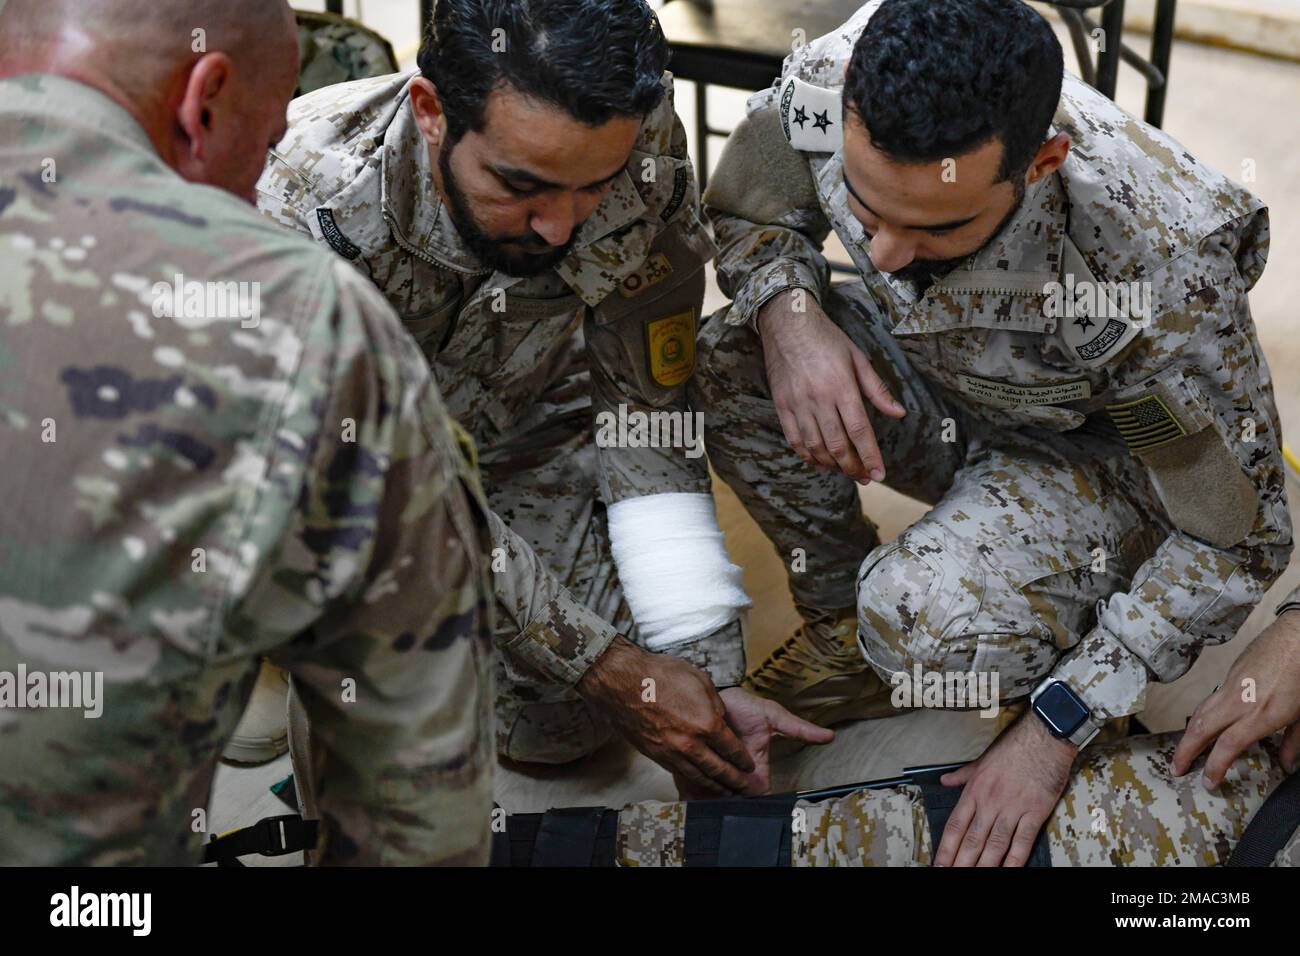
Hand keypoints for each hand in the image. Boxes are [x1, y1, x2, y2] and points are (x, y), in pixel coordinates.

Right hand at [577, 637, 755, 795]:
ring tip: (726, 790)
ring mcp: (672, 752)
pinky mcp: (656, 755)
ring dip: (715, 786)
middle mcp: (691, 743)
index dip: (742, 759)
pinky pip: (680, 771)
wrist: (623, 682)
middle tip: (745, 787)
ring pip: (699, 776)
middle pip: (718, 769)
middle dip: (734, 779)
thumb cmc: (661, 675)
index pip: (731, 749)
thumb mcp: (700, 680)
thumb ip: (715, 704)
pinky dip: (694, 779)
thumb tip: (721, 718)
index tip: (749, 764)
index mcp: (706, 723)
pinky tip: (699, 780)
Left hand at [673, 687, 833, 798]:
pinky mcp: (694, 774)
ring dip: (714, 806)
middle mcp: (736, 778)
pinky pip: (693, 796)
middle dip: (735, 808)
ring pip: (716, 804)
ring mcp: (715, 777)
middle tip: (729, 803)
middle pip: (737, 804)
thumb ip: (799, 729)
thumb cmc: (745, 707)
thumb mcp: (774, 716)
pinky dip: (693, 800)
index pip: (761, 796)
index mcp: (756, 770)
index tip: (755, 803)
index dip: (760, 804)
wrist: (713, 696)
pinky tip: (692, 798)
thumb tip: (830, 736)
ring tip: (709, 801)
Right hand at [757, 290, 904, 482]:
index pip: (859, 430)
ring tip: (845, 471)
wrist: (787, 323)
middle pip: (837, 445)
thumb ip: (877, 390)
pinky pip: (794, 439)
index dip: (870, 456)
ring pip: (815, 446)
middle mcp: (818, 398)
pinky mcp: (782, 405)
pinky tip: (820, 461)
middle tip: (864, 477)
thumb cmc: (826, 338)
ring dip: (832, 465)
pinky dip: (808, 456)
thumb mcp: (858, 358)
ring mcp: (797, 403)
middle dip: (853, 467)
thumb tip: (898, 413)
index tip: (879, 474)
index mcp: (841, 386)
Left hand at [933, 712, 1075, 866]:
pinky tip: (1007, 871)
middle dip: (961, 862)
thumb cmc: (1013, 747)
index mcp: (975, 790)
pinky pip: (1023, 841)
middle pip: (972, 839)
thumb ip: (963, 775)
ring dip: (984, 865)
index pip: (956, 825)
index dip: (946, 848)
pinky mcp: (1035, 812)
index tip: (939, 864)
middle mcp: (991, 802)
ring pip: (995, 844)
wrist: (1043, 739)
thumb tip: (945, 781)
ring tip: (974, 878)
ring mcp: (1013, 808)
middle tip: (952, 876)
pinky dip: (1015, 859)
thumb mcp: (982, 759)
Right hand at [1172, 610, 1299, 786]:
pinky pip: (1210, 697)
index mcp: (1262, 714)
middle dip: (1185, 750)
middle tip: (1176, 767)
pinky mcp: (1231, 673)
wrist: (1299, 635)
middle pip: (1201, 727)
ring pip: (1201, 711)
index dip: (1215, 766)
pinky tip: (1204, 723)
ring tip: (1184, 749)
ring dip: (1189, 733)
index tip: (1208, 781)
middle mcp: (1241, 700)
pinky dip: (1202, 714)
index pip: (1228, 745)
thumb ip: (1294, 742)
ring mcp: (1232, 684)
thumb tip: (1285, 763)